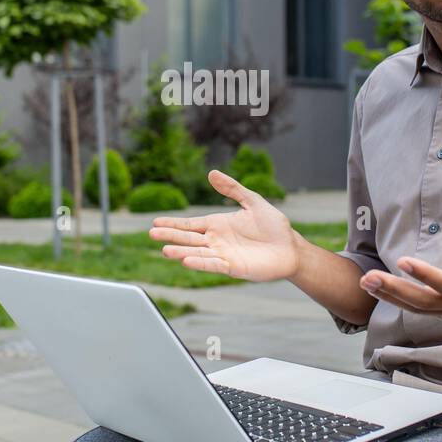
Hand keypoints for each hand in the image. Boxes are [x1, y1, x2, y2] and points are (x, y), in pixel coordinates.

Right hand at [149, 170, 300, 281]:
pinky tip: (187, 261)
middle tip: (151, 234)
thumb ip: (232, 188)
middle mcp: (217, 241)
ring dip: (181, 252)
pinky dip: (200, 263)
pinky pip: (214, 265)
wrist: (290, 247)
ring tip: (165, 250)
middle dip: (171, 236)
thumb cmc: (273, 226)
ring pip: (197, 253)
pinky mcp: (234, 267)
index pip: (191, 224)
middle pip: (189, 238)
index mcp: (218, 225)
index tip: (155, 222)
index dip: (174, 224)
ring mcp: (224, 255)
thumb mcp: (252, 201)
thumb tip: (211, 173)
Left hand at [357, 207, 441, 319]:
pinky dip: (395, 300)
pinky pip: (416, 309)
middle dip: (396, 290)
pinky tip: (376, 289)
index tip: (403, 261)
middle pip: (424, 302)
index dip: (426, 275)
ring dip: (389, 296)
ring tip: (365, 281)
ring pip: (417, 309)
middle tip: (369, 277)